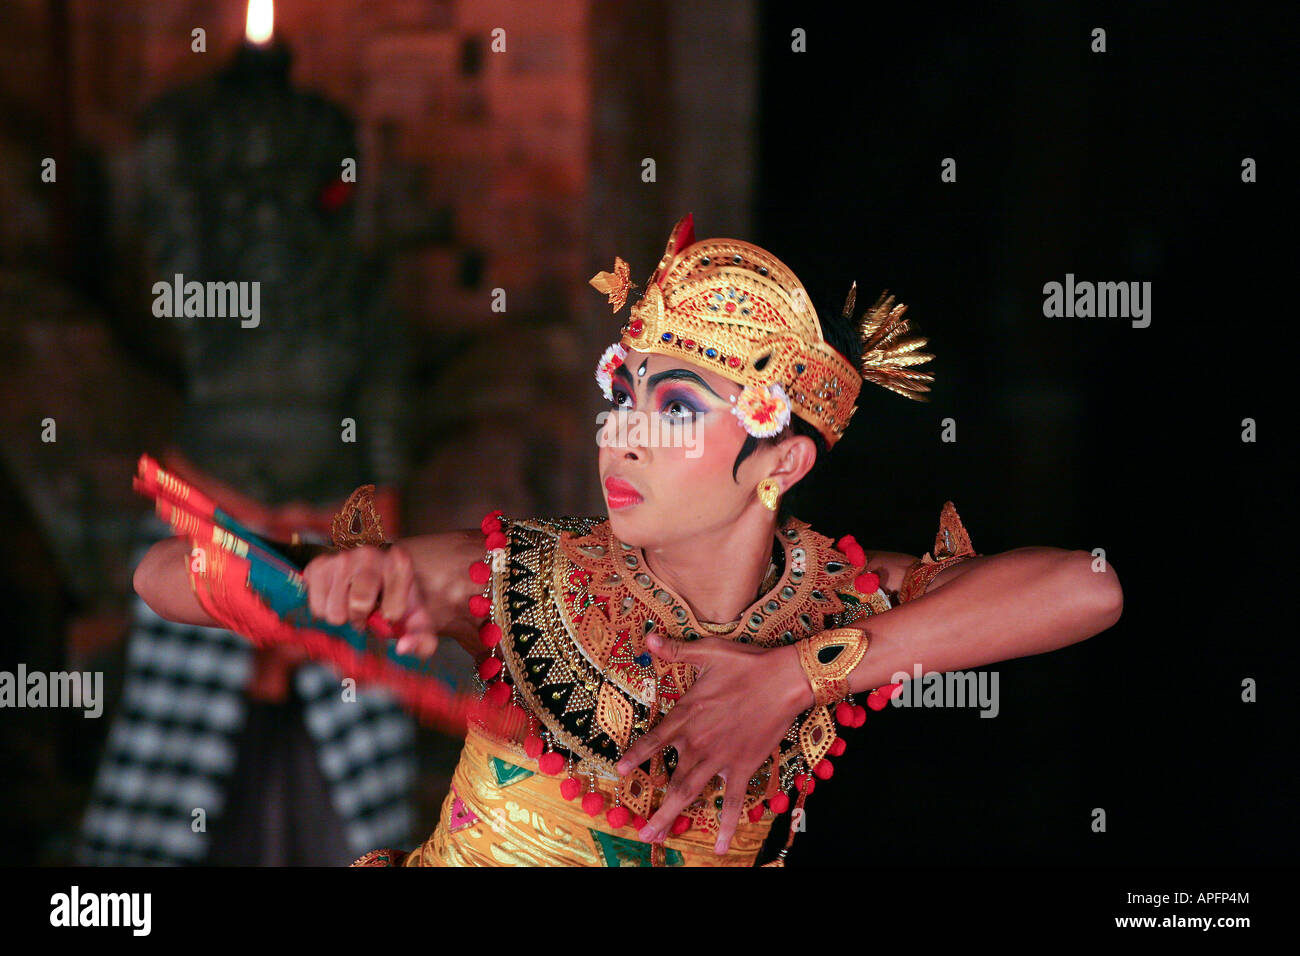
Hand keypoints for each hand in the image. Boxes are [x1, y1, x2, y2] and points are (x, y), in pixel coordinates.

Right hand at [301, 544, 436, 656]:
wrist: (374, 575)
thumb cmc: (396, 598)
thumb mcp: (416, 619)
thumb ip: (423, 640)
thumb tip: (403, 647)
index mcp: (400, 562)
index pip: (393, 610)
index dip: (391, 617)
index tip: (391, 608)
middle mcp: (369, 554)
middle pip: (358, 605)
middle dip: (363, 618)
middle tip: (367, 610)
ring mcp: (341, 557)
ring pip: (334, 611)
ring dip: (343, 615)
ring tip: (352, 602)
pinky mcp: (318, 565)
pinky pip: (316, 607)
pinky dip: (326, 610)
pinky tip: (338, 597)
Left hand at [614, 632, 812, 854]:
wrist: (784, 679)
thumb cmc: (746, 664)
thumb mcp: (707, 652)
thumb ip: (675, 650)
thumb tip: (648, 638)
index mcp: (687, 715)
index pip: (654, 741)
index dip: (636, 756)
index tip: (618, 772)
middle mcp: (699, 742)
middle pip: (671, 781)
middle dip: (654, 808)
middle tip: (640, 831)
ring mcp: (720, 758)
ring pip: (691, 793)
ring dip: (672, 816)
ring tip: (656, 837)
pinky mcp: (743, 766)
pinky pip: (733, 801)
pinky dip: (727, 826)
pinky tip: (721, 848)